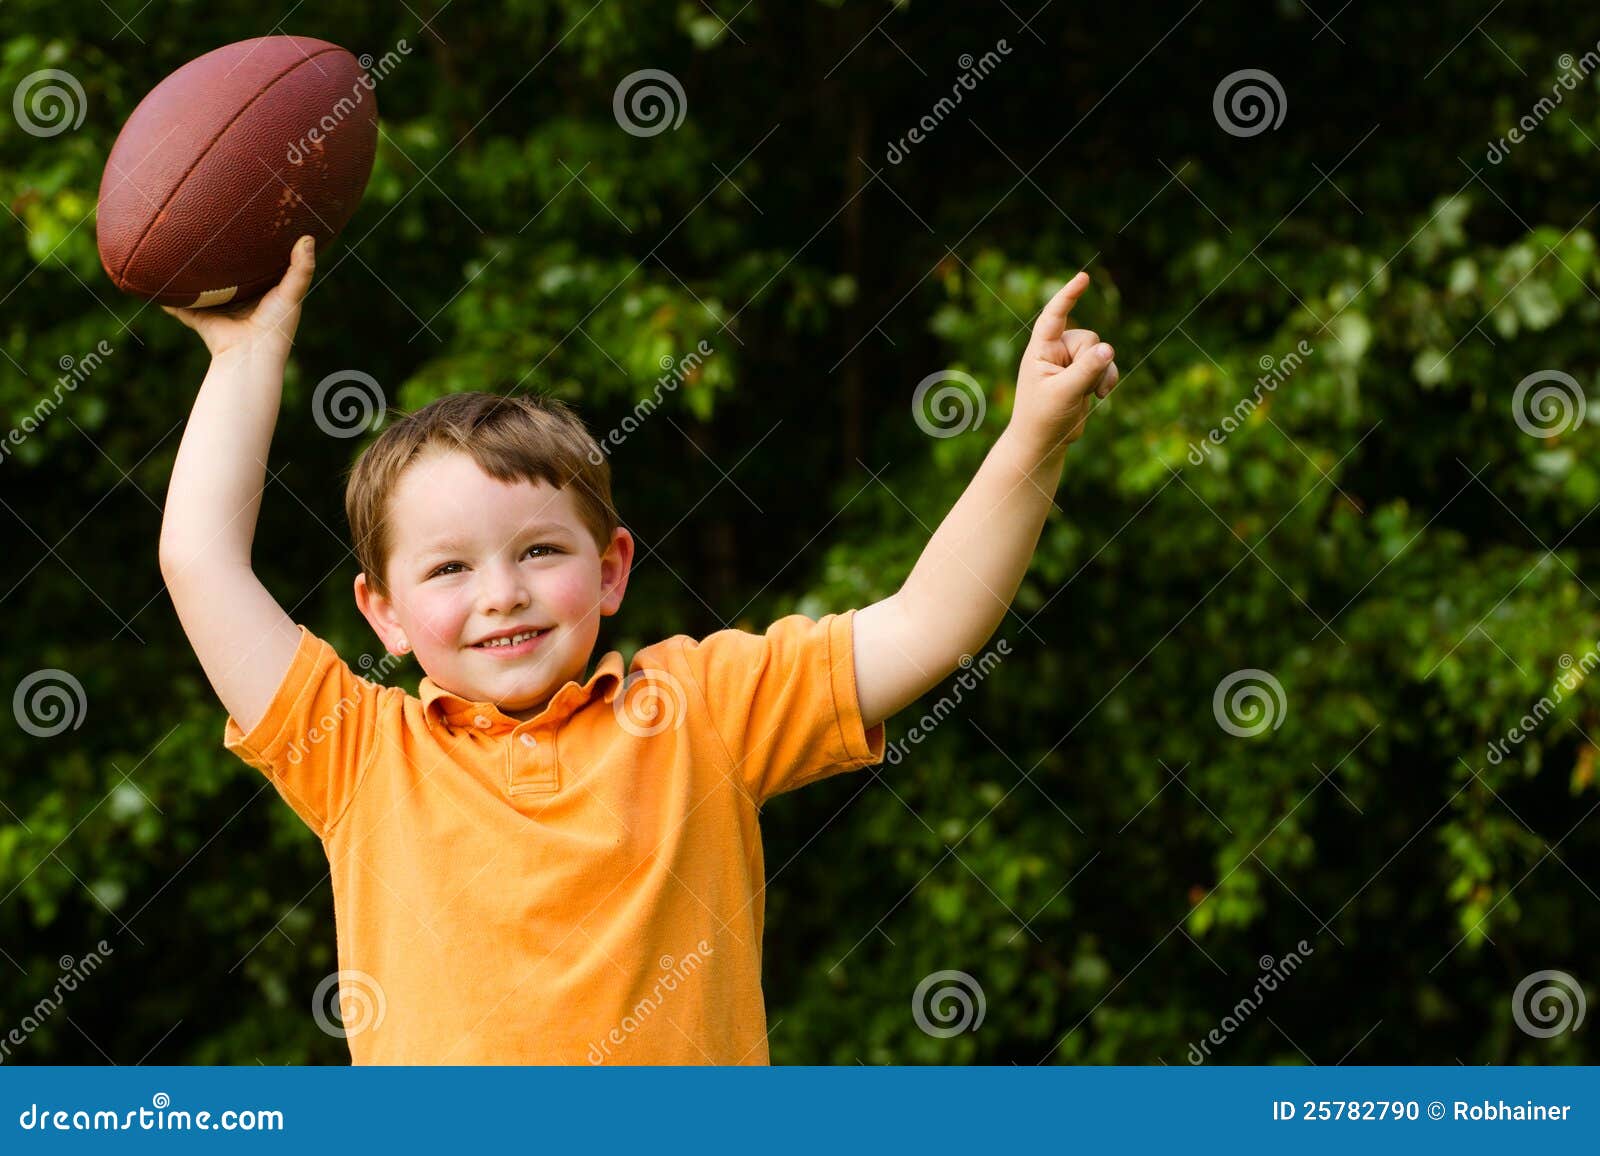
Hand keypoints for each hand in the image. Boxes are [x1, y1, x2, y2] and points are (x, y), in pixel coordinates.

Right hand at [161, 235, 315, 360]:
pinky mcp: (199, 318)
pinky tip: (153, 280)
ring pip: (199, 288)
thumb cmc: (277, 324)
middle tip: (204, 230)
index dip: (249, 249)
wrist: (251, 353)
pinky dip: (167, 298)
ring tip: (175, 250)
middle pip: (223, 275)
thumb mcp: (293, 293)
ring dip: (189, 275)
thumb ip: (301, 268)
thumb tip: (308, 237)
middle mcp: (238, 300)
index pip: (254, 266)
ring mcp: (217, 309)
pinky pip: (178, 306)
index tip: (242, 224)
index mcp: (260, 293)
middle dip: (214, 259)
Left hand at [1009, 271, 1120, 457]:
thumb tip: (1109, 348)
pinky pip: (1106, 365)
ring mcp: (1070, 362)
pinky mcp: (1083, 374)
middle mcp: (1055, 351)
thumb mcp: (1065, 393)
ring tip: (1091, 395)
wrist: (1043, 442)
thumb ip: (1087, 369)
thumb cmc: (1042, 417)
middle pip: (1089, 338)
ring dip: (1102, 374)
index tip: (1084, 278)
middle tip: (1079, 388)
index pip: (1054, 316)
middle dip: (1092, 362)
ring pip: (1101, 351)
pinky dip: (1107, 379)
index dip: (1068, 296)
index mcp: (1040, 350)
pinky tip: (1101, 396)